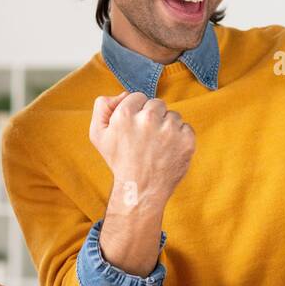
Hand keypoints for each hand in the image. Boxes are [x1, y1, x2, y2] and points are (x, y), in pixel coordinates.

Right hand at [88, 90, 194, 208]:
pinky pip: (186, 127)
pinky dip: (180, 137)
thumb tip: (124, 94)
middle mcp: (148, 119)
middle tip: (146, 138)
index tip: (134, 127)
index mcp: (126, 114)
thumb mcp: (98, 134)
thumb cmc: (119, 161)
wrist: (140, 190)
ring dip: (167, 127)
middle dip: (152, 117)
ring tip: (157, 146)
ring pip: (172, 115)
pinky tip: (168, 150)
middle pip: (157, 103)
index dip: (136, 112)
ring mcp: (169, 129)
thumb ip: (103, 106)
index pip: (137, 96)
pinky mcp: (186, 140)